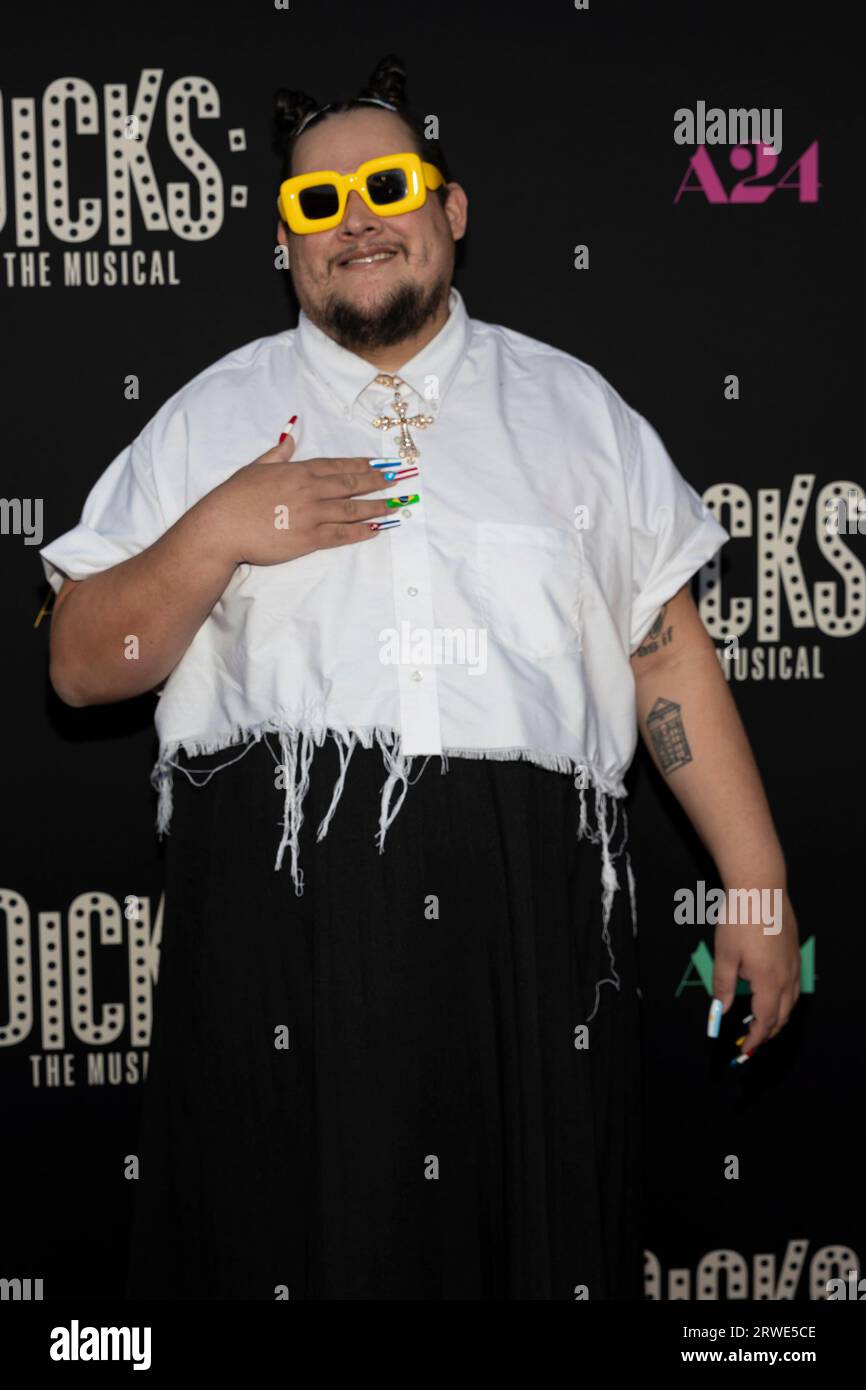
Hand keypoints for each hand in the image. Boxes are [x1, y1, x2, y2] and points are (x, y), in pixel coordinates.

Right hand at [203, 431, 395, 566]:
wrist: (221, 527)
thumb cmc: (233, 498)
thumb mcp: (254, 468)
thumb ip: (277, 455)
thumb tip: (290, 439)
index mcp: (297, 471)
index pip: (336, 466)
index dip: (360, 465)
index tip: (378, 465)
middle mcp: (309, 490)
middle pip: (351, 484)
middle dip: (376, 482)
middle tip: (396, 481)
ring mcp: (311, 514)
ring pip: (352, 509)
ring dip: (376, 507)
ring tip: (394, 505)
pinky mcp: (309, 539)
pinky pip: (341, 534)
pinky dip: (360, 532)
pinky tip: (376, 529)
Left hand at [712, 889, 801, 1055]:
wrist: (761, 887)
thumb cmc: (739, 919)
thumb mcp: (724, 954)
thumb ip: (724, 987)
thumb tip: (721, 1012)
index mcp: (768, 981)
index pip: (765, 1022)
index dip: (756, 1041)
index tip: (745, 1052)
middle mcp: (787, 977)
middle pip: (782, 1017)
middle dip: (767, 1034)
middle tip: (750, 1043)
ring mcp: (794, 963)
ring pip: (791, 1002)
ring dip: (776, 1018)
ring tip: (759, 1024)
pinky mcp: (794, 952)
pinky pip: (794, 985)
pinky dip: (783, 1000)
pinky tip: (770, 995)